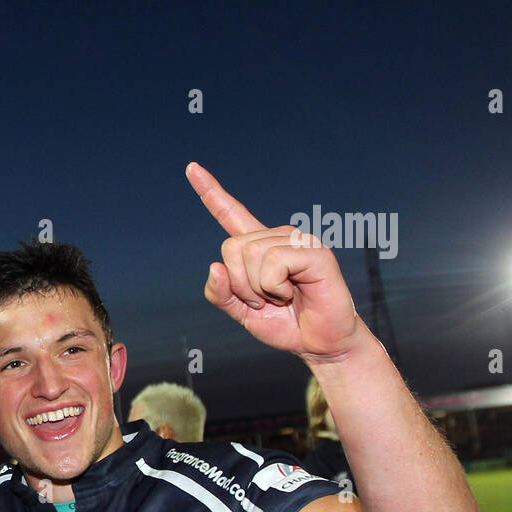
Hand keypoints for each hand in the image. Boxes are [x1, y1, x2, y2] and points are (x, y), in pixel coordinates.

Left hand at [187, 162, 362, 361]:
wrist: (320, 343)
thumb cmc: (286, 324)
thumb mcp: (242, 312)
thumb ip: (221, 293)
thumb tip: (215, 267)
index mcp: (259, 247)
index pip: (231, 214)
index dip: (210, 192)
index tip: (191, 168)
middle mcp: (277, 237)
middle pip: (231, 248)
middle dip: (241, 285)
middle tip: (266, 300)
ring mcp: (297, 241)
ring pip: (249, 255)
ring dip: (258, 289)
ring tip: (282, 298)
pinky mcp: (314, 252)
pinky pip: (273, 263)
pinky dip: (275, 287)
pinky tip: (294, 293)